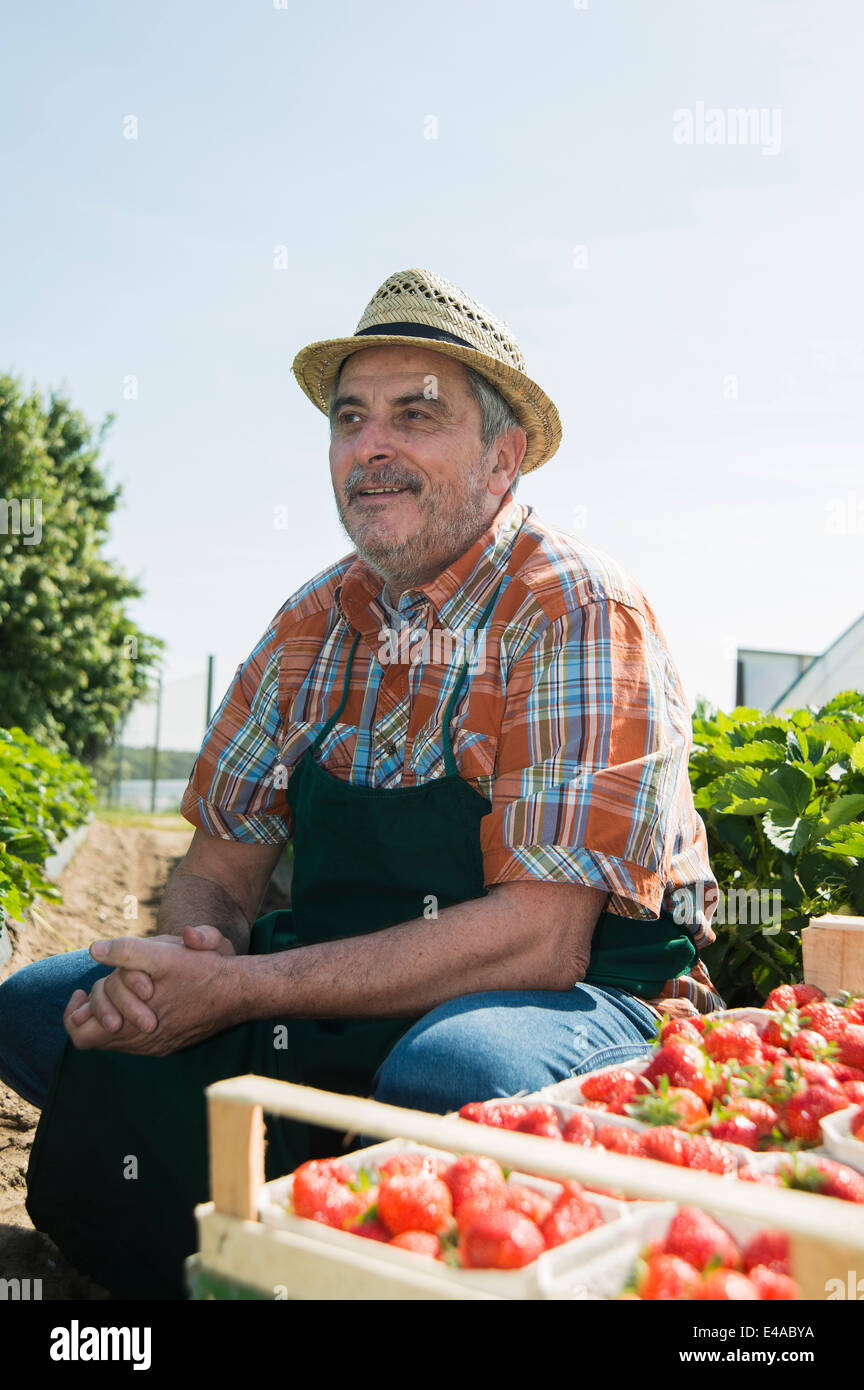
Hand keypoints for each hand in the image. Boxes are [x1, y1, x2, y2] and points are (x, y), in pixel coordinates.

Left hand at [65, 925, 235, 1036]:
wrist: (242, 991)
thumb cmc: (202, 971)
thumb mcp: (163, 954)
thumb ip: (126, 951)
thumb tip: (94, 950)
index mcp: (133, 1029)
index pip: (82, 1036)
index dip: (74, 1014)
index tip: (78, 993)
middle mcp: (144, 1044)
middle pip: (98, 1036)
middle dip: (95, 1007)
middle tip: (100, 985)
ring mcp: (159, 1045)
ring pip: (120, 1036)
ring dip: (116, 1011)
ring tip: (123, 985)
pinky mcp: (174, 1041)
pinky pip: (141, 1036)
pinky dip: (134, 1017)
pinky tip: (146, 994)